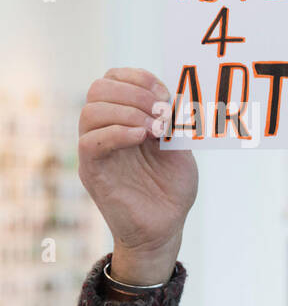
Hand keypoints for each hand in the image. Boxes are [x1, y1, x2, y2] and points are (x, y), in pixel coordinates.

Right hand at [78, 68, 197, 281]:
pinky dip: (116, 133)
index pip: (113, 78)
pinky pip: (90, 142)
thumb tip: (175, 94)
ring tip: (154, 129)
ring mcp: (97, 150)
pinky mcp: (93, 171)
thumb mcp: (179, 147)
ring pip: (91, 112)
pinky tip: (141, 138)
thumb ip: (173, 122)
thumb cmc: (172, 188)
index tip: (165, 95)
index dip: (138, 78)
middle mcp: (105, 130)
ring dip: (127, 112)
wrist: (166, 227)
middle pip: (98, 89)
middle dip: (134, 93)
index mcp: (124, 118)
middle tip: (162, 113)